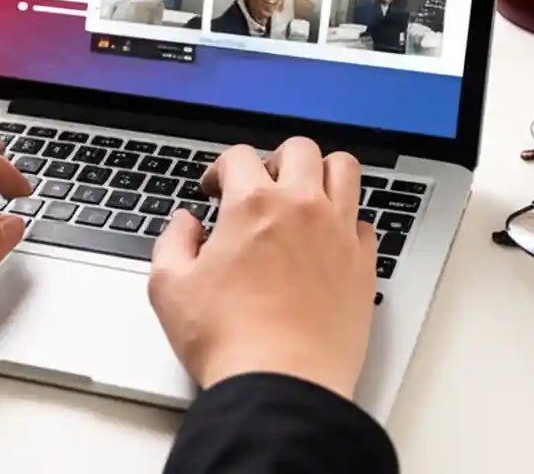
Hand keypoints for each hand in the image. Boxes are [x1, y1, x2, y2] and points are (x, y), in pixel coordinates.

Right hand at [147, 138, 376, 398]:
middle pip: (300, 149)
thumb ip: (172, 241)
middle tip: (262, 184)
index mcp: (253, 205)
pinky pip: (363, 221)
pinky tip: (327, 239)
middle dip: (275, 159)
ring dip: (321, 173)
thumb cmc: (228, 340)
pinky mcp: (363, 265)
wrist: (281, 384)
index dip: (221, 168)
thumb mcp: (169, 286)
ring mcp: (338, 234)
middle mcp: (302, 208)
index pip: (240, 156)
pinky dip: (346, 220)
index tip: (216, 189)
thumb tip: (184, 224)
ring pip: (344, 170)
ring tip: (304, 194)